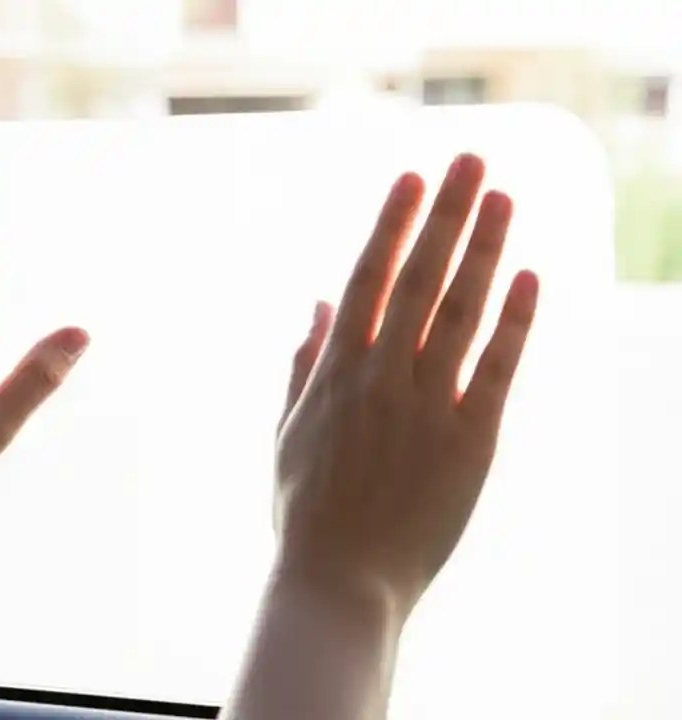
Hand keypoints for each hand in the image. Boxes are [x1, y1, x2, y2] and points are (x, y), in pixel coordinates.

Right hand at [274, 154, 538, 616]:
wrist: (341, 579)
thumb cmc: (306, 510)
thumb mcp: (288, 432)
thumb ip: (304, 365)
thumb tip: (318, 306)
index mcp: (335, 373)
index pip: (369, 279)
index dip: (393, 225)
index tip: (412, 179)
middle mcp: (383, 377)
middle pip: (421, 278)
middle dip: (446, 214)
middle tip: (471, 160)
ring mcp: (428, 405)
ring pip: (462, 310)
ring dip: (484, 248)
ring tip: (503, 198)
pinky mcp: (471, 439)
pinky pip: (498, 368)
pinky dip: (515, 320)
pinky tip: (529, 276)